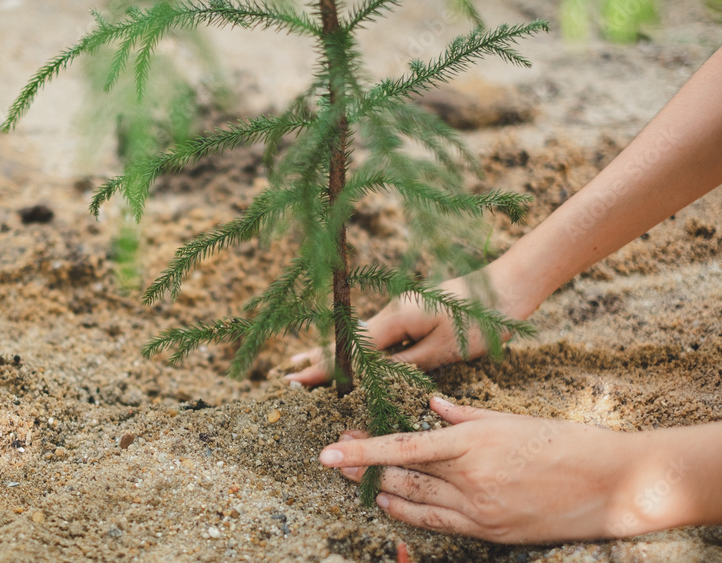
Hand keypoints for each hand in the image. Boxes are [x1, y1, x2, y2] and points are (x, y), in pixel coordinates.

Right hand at [286, 268, 535, 384]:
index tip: (293, 381)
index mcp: (395, 319)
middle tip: (287, 374)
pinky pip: (376, 333)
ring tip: (304, 362)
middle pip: (346, 340)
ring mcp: (401, 309)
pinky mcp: (412, 311)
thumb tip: (373, 376)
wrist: (509, 285)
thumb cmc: (481, 320)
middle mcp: (391, 311)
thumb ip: (407, 364)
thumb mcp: (444, 351)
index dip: (321, 369)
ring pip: (358, 336)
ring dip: (333, 351)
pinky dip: (355, 345)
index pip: (348, 350)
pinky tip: (348, 351)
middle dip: (317, 358)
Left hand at [318, 397, 682, 543]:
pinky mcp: (490, 533)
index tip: (328, 450)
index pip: (402, 448)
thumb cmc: (566, 442)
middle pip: (400, 476)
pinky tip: (388, 503)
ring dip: (379, 490)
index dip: (361, 451)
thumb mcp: (511, 420)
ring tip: (355, 480)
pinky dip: (408, 513)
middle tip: (334, 457)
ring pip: (414, 501)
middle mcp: (470, 479)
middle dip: (362, 467)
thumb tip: (432, 405)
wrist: (614, 484)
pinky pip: (437, 524)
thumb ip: (464, 415)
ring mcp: (479, 511)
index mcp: (473, 443)